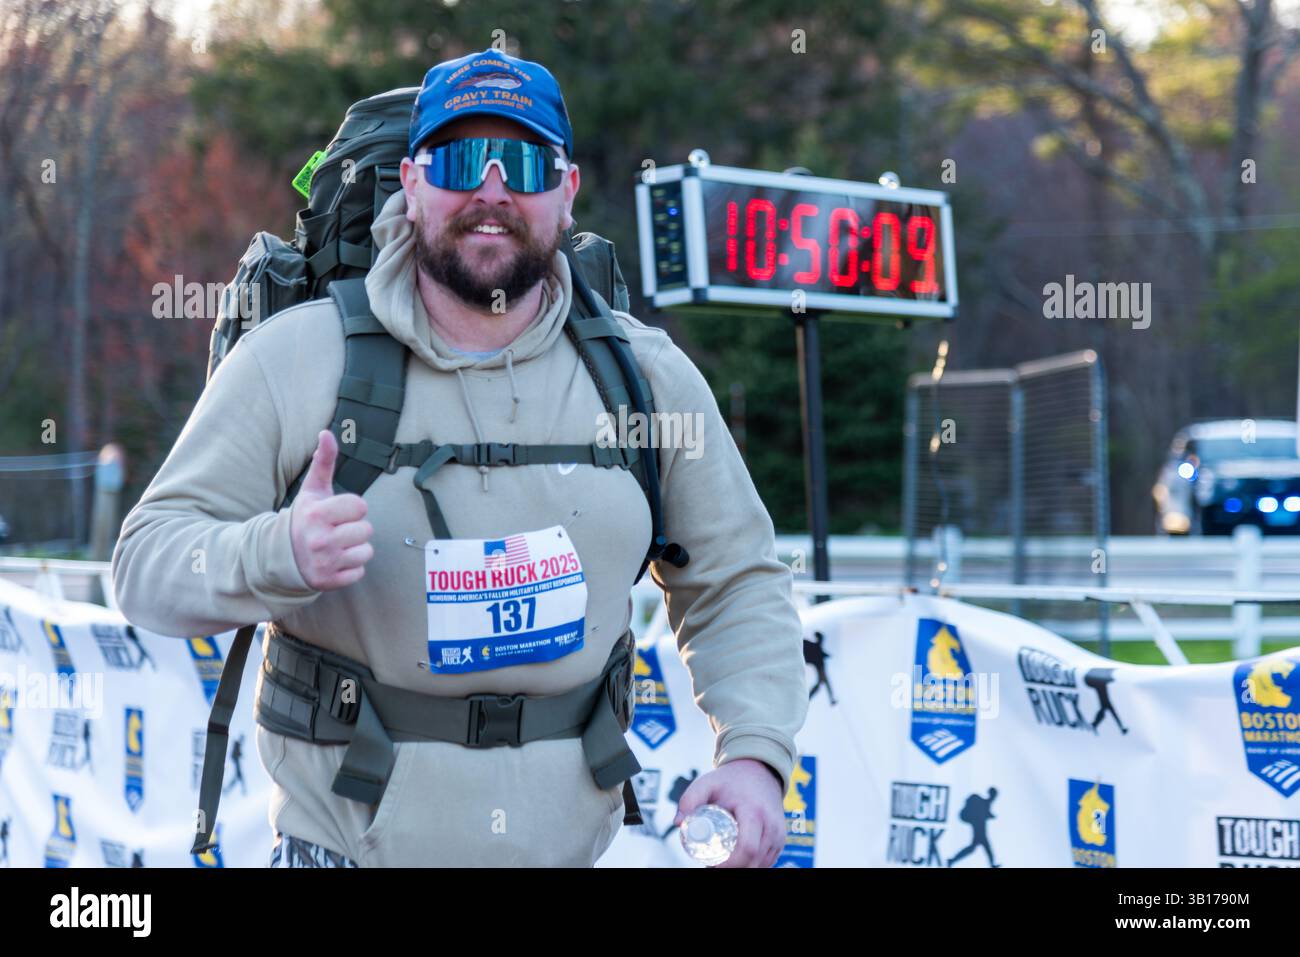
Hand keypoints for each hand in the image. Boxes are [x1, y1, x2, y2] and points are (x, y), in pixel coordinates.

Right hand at [289, 429, 373, 590]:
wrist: (280, 556)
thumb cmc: (304, 518)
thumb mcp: (312, 491)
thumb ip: (323, 461)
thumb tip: (326, 432)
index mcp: (316, 514)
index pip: (360, 506)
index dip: (352, 508)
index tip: (338, 512)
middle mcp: (320, 540)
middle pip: (366, 529)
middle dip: (355, 528)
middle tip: (336, 530)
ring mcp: (324, 563)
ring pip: (366, 551)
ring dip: (355, 549)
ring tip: (336, 546)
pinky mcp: (328, 582)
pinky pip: (360, 572)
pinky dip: (351, 568)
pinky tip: (335, 561)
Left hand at [673, 758, 785, 867]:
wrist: (759, 771)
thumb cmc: (730, 780)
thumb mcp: (707, 783)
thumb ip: (689, 799)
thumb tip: (678, 823)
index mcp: (753, 811)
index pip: (747, 847)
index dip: (730, 863)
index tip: (712, 864)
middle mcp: (771, 824)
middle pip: (754, 860)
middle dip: (734, 868)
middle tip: (713, 865)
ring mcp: (778, 833)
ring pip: (762, 864)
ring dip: (743, 867)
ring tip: (722, 861)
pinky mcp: (781, 839)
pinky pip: (767, 861)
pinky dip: (752, 864)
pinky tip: (736, 861)